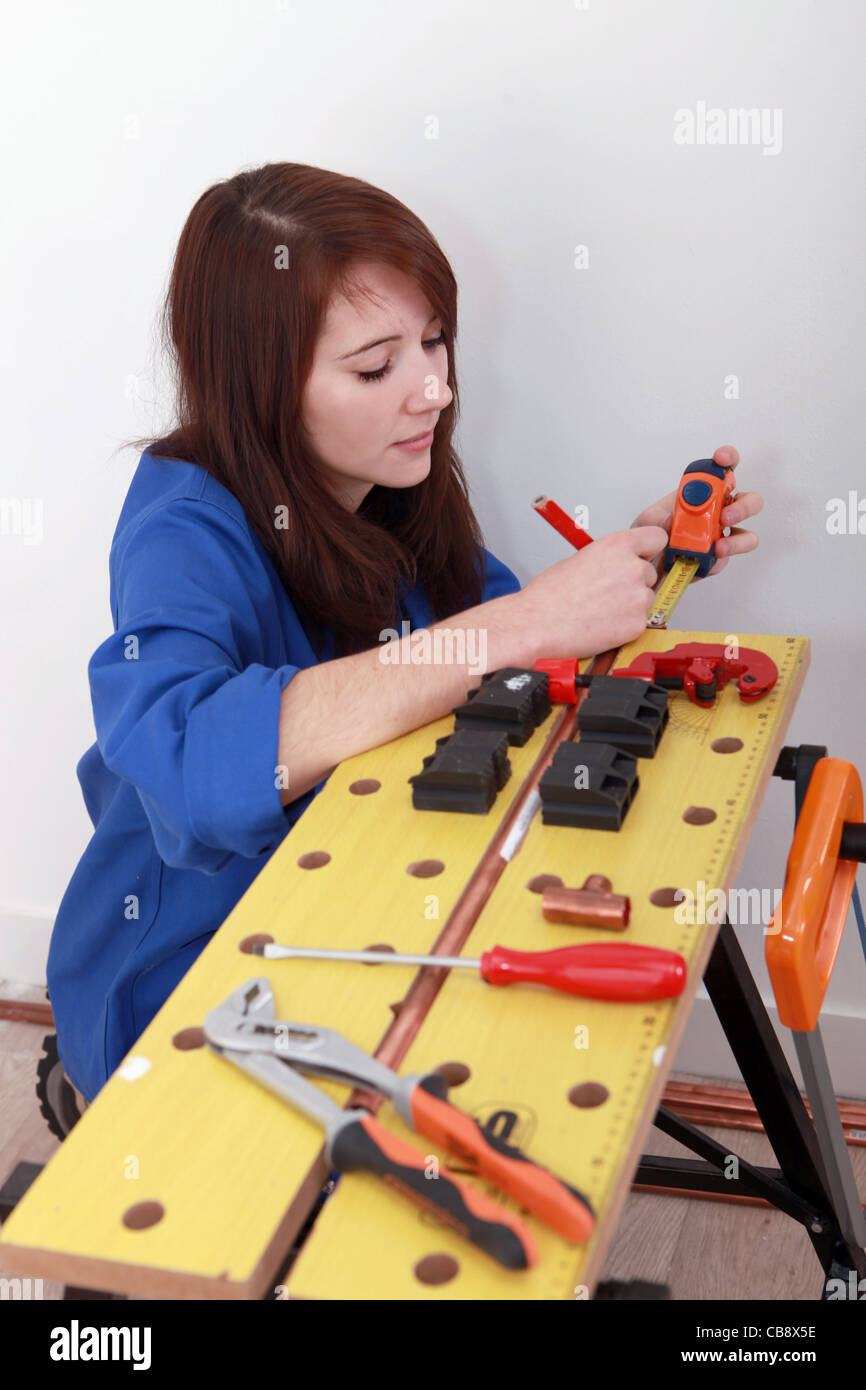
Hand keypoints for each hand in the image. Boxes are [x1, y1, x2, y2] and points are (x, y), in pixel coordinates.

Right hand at [516, 526, 668, 660]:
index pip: (656, 538)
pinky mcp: (637, 624)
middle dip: (634, 581)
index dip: (649, 549)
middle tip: (609, 592)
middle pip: (650, 572)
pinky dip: (625, 625)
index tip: (645, 555)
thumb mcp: (581, 558)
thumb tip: (619, 562)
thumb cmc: (550, 594)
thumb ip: (609, 557)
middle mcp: (633, 568)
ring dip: (630, 604)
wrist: (539, 624)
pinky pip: (640, 622)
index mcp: (618, 545)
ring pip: (646, 598)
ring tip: (602, 610)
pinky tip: (603, 624)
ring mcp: (638, 598)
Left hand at [629, 446, 763, 579]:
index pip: (720, 469)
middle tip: (725, 515)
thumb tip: (670, 519)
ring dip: (739, 538)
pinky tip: (710, 556)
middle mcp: (717, 511)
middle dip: (743, 506)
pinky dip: (724, 556)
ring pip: (747, 533)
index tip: (722, 460)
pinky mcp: (721, 556)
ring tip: (719, 545)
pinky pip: (731, 555)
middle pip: (747, 500)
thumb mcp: (645, 522)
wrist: (648, 567)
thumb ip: (654, 517)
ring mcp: (722, 535)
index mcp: (702, 493)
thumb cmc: (653, 537)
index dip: (727, 459)